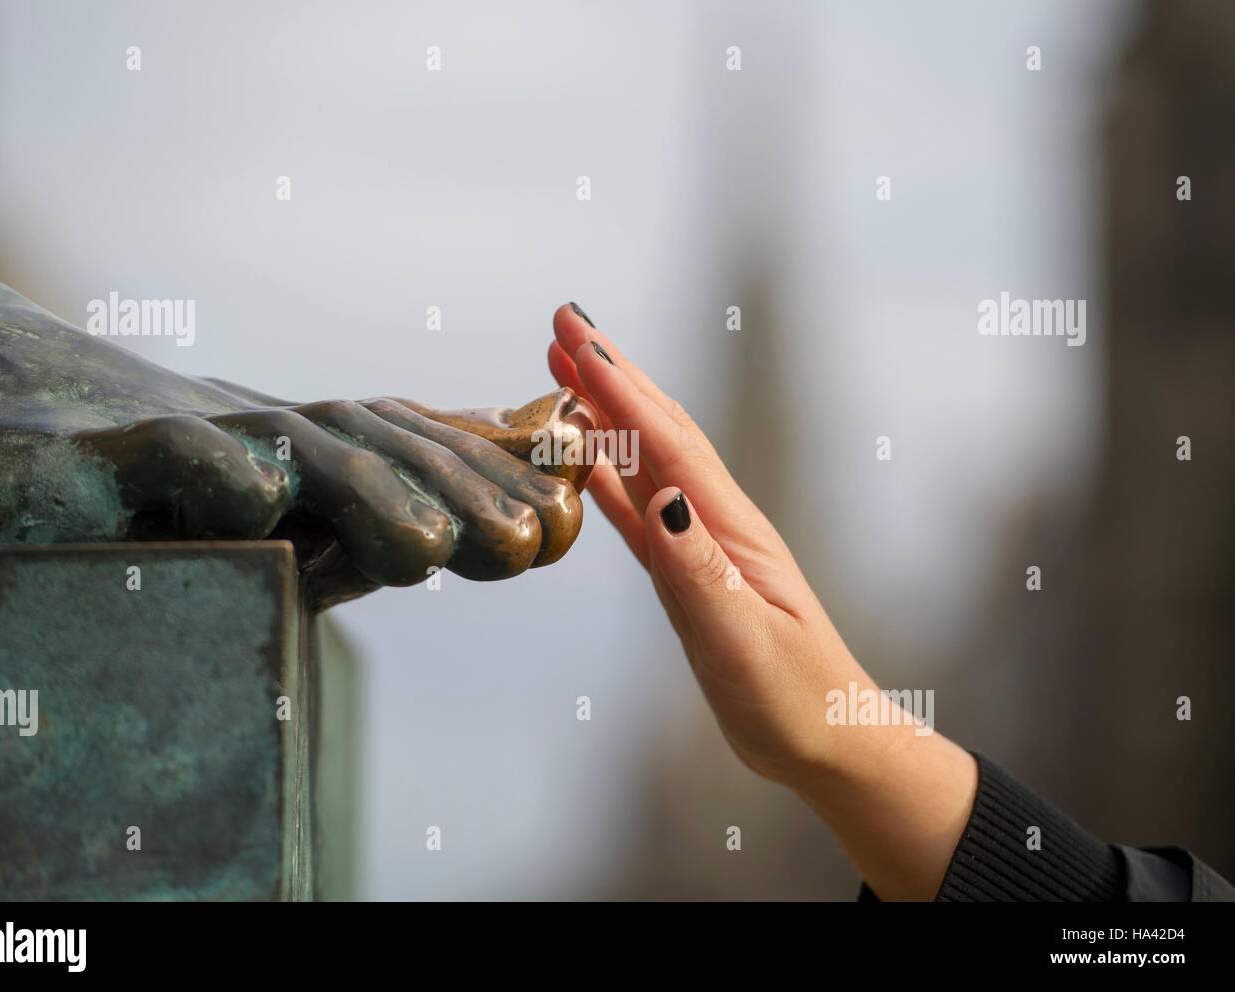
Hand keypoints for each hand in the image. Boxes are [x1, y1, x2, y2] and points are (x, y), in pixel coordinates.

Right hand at [547, 302, 977, 900]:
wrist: (828, 742)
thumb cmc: (795, 702)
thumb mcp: (743, 640)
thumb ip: (698, 571)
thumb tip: (661, 501)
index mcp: (732, 530)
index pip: (668, 441)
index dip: (621, 385)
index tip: (577, 335)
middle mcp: (717, 523)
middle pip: (658, 430)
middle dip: (610, 373)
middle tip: (562, 323)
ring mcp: (703, 545)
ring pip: (646, 461)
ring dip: (607, 412)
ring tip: (564, 370)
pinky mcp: (690, 574)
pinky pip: (641, 511)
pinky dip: (610, 476)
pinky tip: (587, 460)